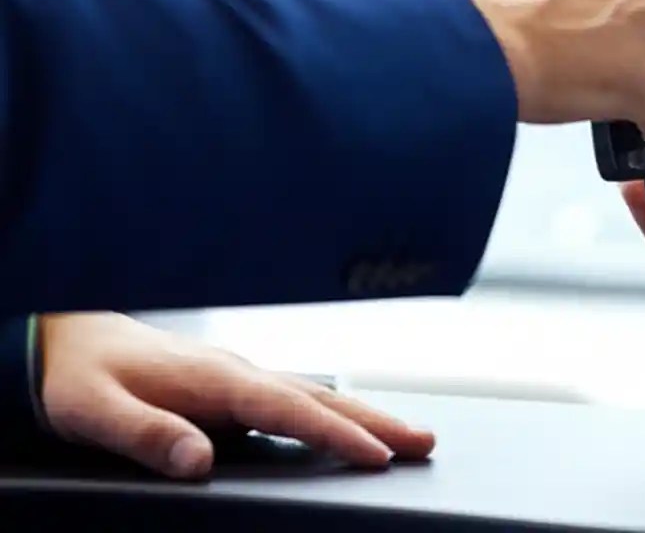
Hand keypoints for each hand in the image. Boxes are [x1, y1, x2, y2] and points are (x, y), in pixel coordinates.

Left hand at [38, 312, 433, 478]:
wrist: (64, 338)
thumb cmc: (77, 376)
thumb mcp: (94, 411)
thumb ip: (146, 435)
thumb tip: (198, 462)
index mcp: (214, 379)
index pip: (289, 410)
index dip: (336, 435)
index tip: (379, 455)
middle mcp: (237, 372)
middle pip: (321, 398)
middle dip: (376, 420)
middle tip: (426, 440)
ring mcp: (238, 376)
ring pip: (315, 395)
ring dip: (363, 415)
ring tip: (406, 435)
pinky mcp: (231, 385)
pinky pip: (295, 399)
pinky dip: (332, 412)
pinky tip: (344, 428)